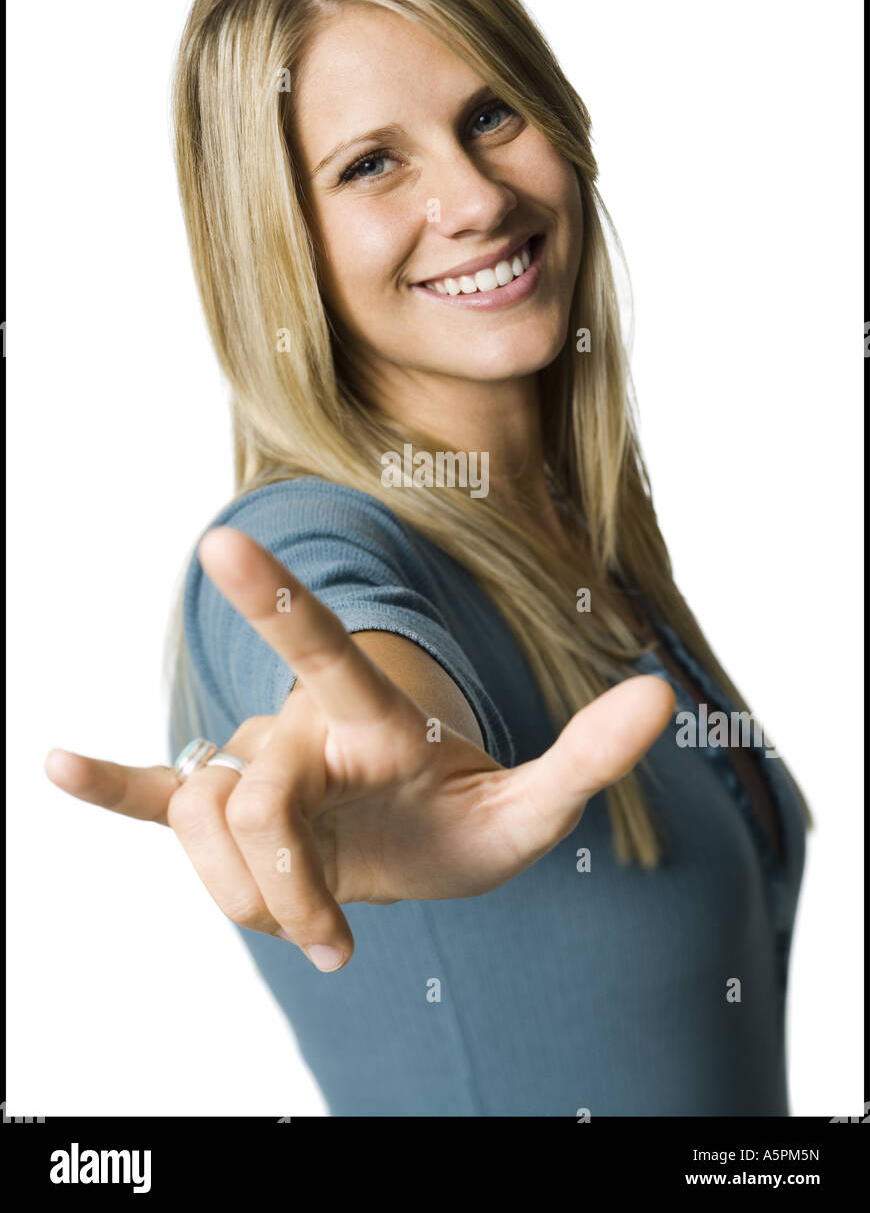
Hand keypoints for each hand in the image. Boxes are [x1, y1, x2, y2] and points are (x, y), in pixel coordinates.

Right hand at [45, 526, 674, 970]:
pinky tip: (56, 763)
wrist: (419, 839)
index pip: (325, 646)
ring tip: (318, 924)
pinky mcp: (230, 809)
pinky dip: (114, 786)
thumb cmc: (471, 817)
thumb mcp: (536, 808)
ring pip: (211, 833)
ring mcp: (261, 764)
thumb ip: (589, 754)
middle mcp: (304, 724)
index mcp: (374, 714)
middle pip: (257, 799)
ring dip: (257, 900)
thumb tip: (662, 693)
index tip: (224, 542)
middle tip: (337, 939)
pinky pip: (161, 798)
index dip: (278, 602)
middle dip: (289, 883)